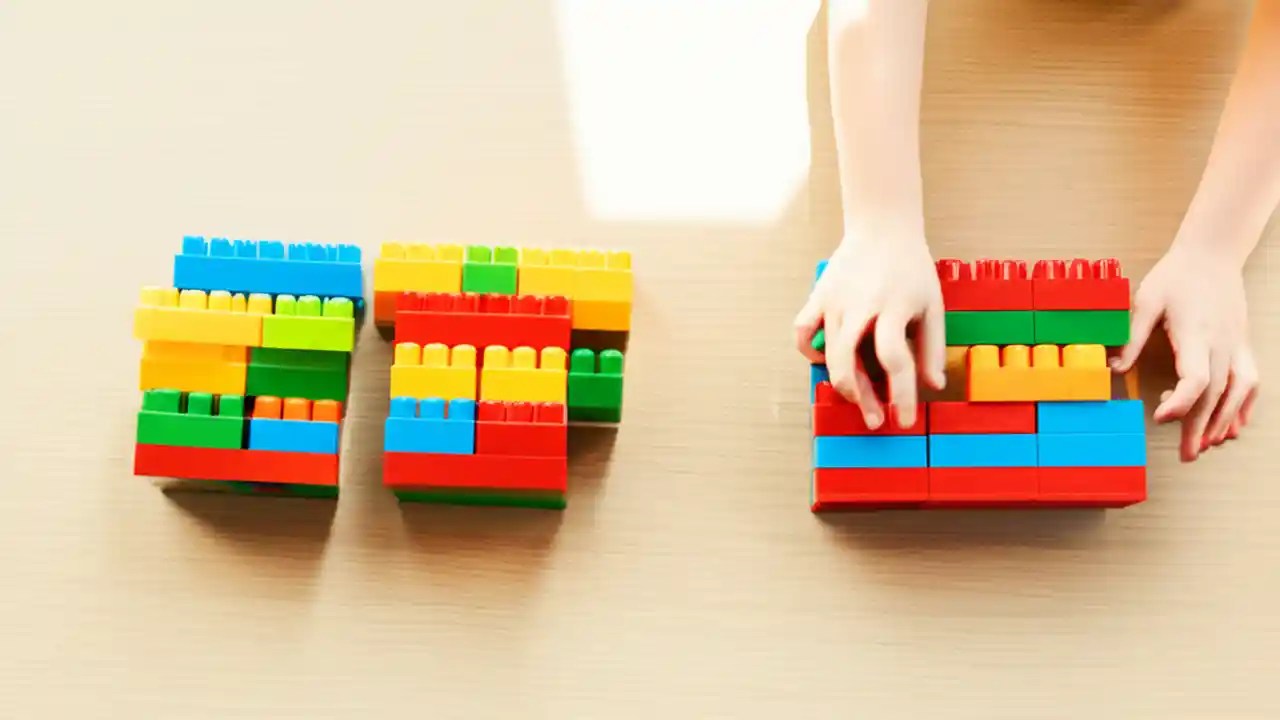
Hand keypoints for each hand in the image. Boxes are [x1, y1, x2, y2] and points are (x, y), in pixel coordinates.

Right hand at [794, 230, 945, 429]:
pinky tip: (827, 360)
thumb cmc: (911, 269)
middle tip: (876, 420)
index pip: (895, 359)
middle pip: (850, 362)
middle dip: (862, 399)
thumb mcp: (933, 304)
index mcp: (894, 306)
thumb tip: (932, 386)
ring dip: (843, 382)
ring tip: (858, 396)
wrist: (882, 226)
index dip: (901, 395)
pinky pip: (803, 332)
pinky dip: (811, 352)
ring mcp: (834, 300)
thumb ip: (932, 346)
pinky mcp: (818, 295)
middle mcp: (860, 305)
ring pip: (828, 354)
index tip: (905, 421)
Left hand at [1111, 243, 1258, 460]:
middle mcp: (1222, 344)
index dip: (1181, 403)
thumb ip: (1132, 337)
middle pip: (1214, 394)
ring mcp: (1236, 345)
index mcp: (1196, 334)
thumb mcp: (1146, 301)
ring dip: (1223, 421)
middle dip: (1199, 427)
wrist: (1212, 254)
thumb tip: (1114, 368)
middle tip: (1186, 455)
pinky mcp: (1242, 344)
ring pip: (1238, 391)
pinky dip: (1243, 406)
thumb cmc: (1176, 276)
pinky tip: (1232, 425)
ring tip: (1207, 445)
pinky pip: (1249, 381)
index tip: (1161, 418)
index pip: (1196, 378)